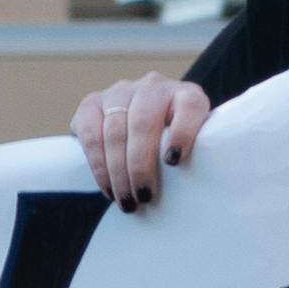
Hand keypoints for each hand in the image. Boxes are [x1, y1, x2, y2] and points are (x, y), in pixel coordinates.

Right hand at [74, 73, 211, 209]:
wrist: (141, 134)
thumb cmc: (173, 150)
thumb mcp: (193, 148)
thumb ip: (198, 158)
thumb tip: (195, 192)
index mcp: (186, 95)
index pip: (189, 105)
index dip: (182, 131)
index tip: (174, 160)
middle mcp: (153, 87)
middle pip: (143, 122)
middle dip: (140, 165)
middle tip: (144, 196)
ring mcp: (120, 92)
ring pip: (114, 130)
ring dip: (117, 171)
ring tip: (126, 200)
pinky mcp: (92, 102)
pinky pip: (90, 132)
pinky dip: (97, 163)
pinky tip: (106, 185)